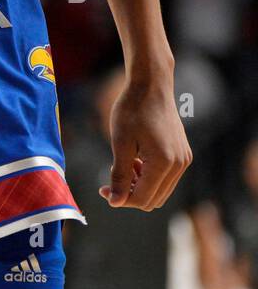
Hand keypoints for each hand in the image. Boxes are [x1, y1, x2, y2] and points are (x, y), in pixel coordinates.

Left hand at [100, 72, 191, 209]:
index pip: (143, 199)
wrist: (151, 86)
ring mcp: (184, 160)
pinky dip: (150, 177)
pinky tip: (136, 161)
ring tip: (124, 166)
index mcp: (164, 163)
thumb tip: (115, 202)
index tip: (103, 189)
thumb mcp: (120, 143)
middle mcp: (179, 165)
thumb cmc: (132, 110)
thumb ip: (120, 175)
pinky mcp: (183, 155)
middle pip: (154, 200)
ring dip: (141, 186)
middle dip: (131, 194)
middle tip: (111, 180)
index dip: (121, 199)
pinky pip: (167, 179)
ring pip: (161, 191)